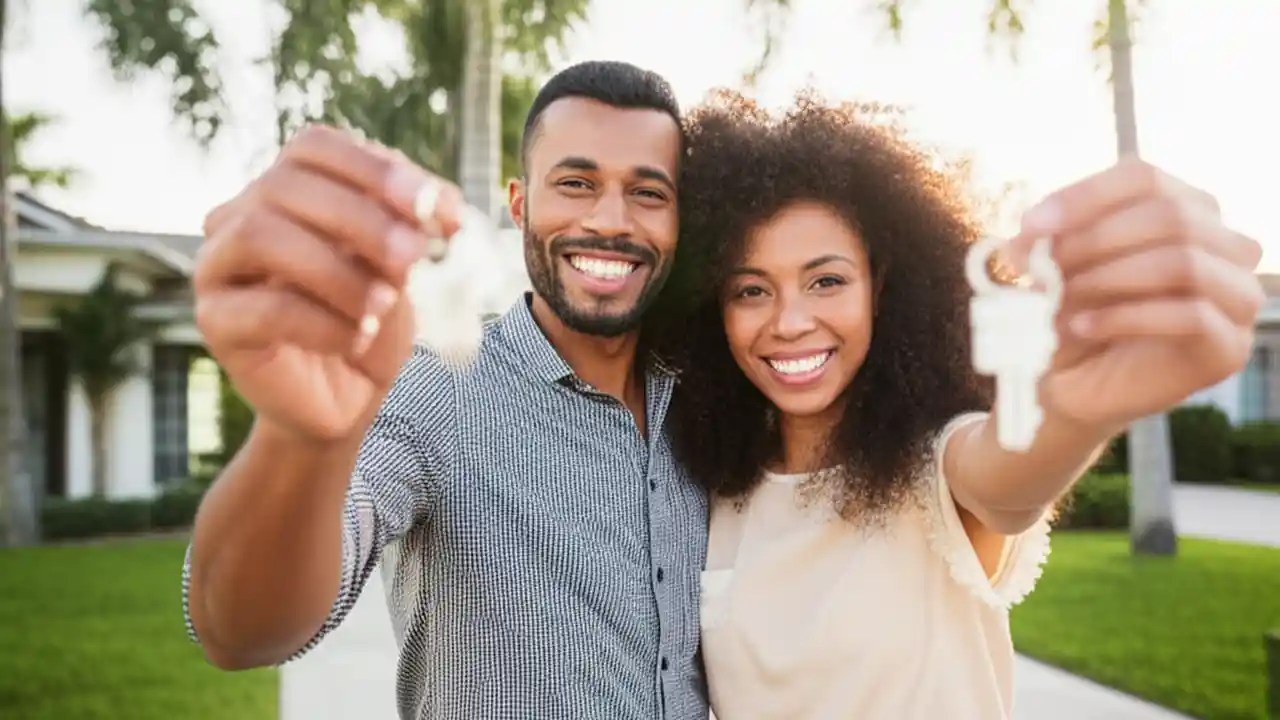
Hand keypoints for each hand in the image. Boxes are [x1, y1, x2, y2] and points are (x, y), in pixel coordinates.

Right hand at [194, 125, 463, 442]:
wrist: (348, 398)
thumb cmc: (373, 321)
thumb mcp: (400, 266)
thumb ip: (409, 227)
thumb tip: (440, 204)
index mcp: (285, 188)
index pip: (314, 146)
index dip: (375, 169)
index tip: (437, 207)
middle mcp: (239, 216)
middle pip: (285, 185)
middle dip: (362, 219)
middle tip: (414, 257)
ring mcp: (218, 267)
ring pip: (263, 237)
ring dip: (337, 270)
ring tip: (383, 305)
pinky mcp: (216, 322)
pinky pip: (265, 309)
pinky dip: (324, 322)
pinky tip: (357, 340)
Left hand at [1009, 157, 1264, 430]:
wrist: (1072, 386)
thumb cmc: (1069, 316)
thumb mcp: (1055, 270)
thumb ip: (1053, 242)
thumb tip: (1034, 232)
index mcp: (1185, 208)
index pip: (1144, 177)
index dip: (1085, 196)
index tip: (1032, 225)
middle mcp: (1224, 244)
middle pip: (1169, 214)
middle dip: (1095, 238)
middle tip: (1044, 266)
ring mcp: (1235, 295)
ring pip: (1184, 260)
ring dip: (1111, 276)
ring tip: (1063, 296)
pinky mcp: (1228, 346)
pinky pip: (1190, 315)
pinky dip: (1125, 317)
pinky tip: (1082, 325)